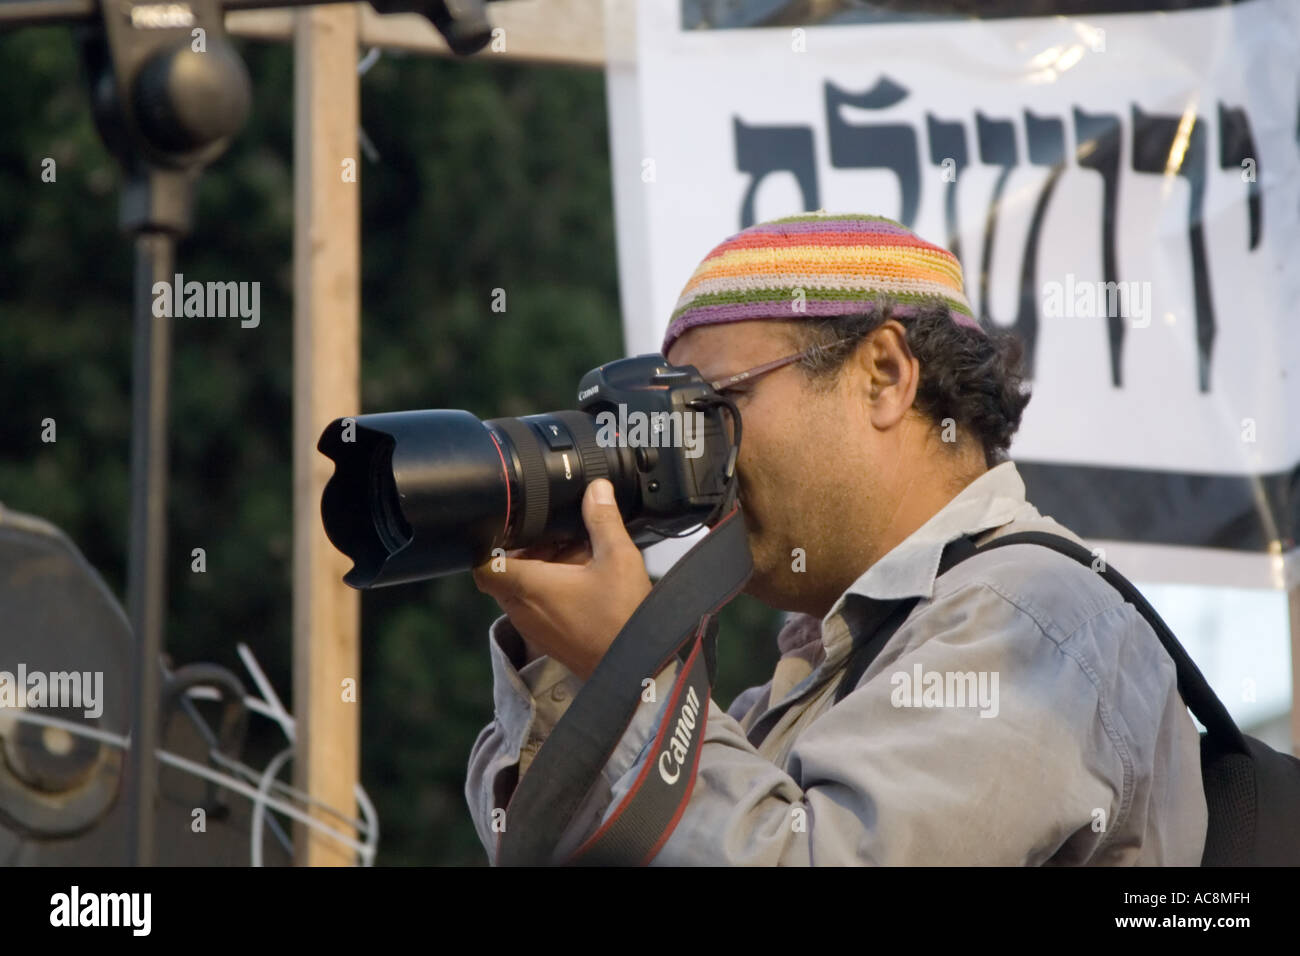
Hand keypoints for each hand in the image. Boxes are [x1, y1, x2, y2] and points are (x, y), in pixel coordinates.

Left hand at [472, 479, 651, 679]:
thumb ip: (603, 519)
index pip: (483, 566)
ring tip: (576, 556)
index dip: (489, 543)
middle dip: (526, 551)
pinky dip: (552, 591)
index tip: (509, 529)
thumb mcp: (617, 558)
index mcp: (529, 586)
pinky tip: (584, 581)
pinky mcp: (550, 639)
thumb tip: (596, 490)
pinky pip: (538, 608)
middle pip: (506, 573)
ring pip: (522, 591)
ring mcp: (535, 628)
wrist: (636, 668)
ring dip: (541, 571)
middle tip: (555, 537)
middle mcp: (523, 610)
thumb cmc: (620, 620)